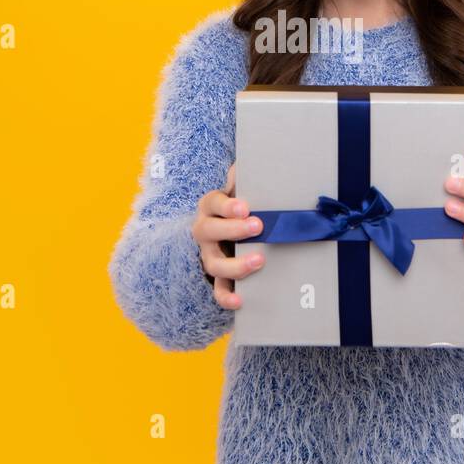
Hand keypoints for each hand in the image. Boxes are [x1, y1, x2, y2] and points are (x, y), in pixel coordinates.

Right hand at [192, 163, 264, 309]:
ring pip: (213, 264)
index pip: (212, 203)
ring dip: (235, 265)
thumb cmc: (241, 207)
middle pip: (209, 230)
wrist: (230, 231)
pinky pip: (218, 291)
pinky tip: (241, 301)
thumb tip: (255, 161)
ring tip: (259, 261)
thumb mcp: (241, 188)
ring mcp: (209, 256)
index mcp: (210, 207)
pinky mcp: (218, 278)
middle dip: (232, 229)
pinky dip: (227, 298)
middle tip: (258, 226)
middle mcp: (204, 231)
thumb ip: (246, 176)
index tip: (245, 206)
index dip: (227, 206)